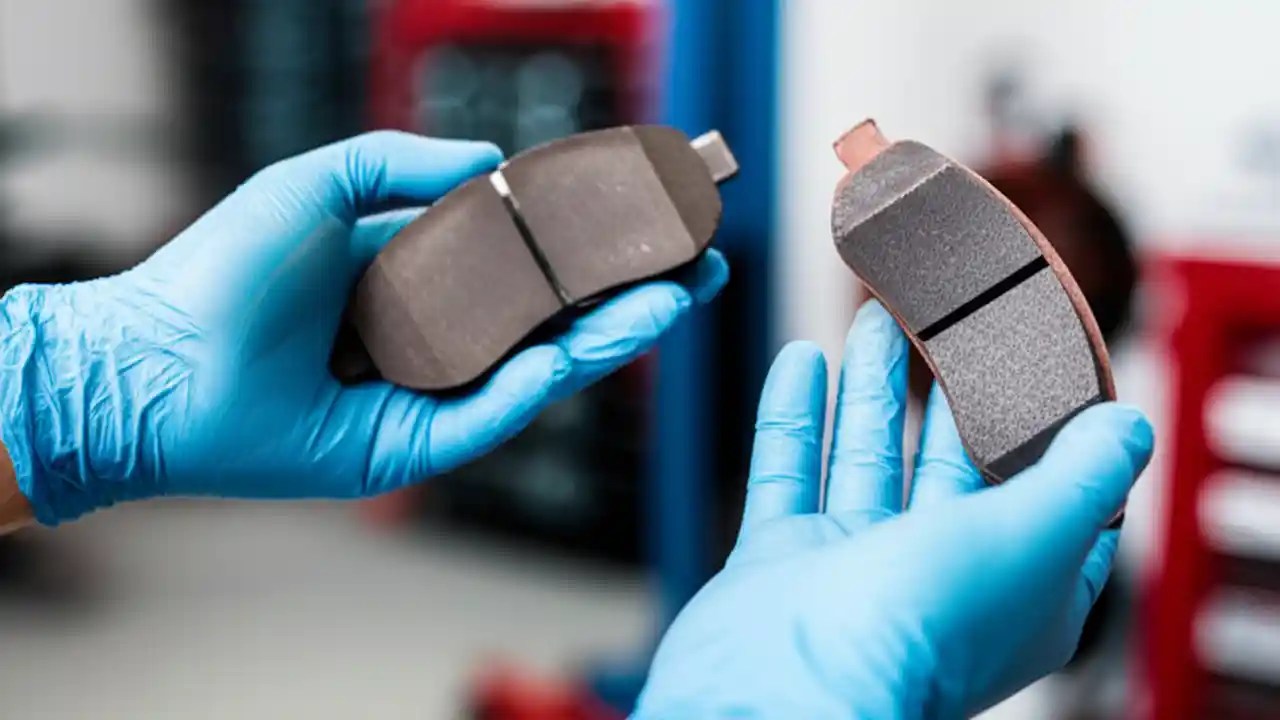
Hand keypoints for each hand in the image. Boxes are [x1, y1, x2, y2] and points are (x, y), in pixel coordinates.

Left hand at [0, 131, 727, 524]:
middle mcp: (436, 335)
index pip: (527, 257)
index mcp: (417, 275)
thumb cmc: (224, 269)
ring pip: (541, 364)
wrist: (156, 360)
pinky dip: (545, 380)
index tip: (648, 211)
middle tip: (698, 265)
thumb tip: (496, 163)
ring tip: (674, 300)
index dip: (590, 238)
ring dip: (611, 335)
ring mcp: (432, 392)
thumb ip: (405, 164)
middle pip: (554, 315)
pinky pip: (494, 412)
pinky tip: (590, 348)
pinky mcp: (417, 445)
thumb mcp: (319, 184)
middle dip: (629, 292)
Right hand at [635, 302, 1151, 718]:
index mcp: (1011, 593)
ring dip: (868, 391)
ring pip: (863, 462)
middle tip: (944, 327)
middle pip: (946, 469)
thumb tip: (1128, 427)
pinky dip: (794, 417)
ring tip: (874, 321)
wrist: (791, 682)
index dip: (1049, 443)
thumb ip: (1085, 475)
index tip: (1045, 379)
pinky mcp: (781, 562)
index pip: (1047, 507)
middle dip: (947, 394)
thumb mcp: (1034, 534)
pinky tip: (800, 362)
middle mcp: (932, 582)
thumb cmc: (918, 627)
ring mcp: (851, 570)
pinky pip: (788, 474)